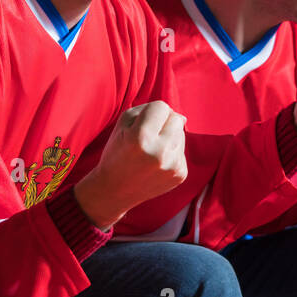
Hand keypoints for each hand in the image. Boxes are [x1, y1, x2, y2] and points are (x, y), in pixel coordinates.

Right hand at [74, 101, 187, 228]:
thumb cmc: (117, 152)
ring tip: (151, 151)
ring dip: (169, 137)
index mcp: (141, 137)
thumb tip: (182, 117)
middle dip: (164, 123)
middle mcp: (159, 152)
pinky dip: (172, 153)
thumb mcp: (123, 124)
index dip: (151, 111)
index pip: (161, 106)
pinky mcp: (180, 174)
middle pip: (176, 119)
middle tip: (148, 136)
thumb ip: (150, 109)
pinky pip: (182, 151)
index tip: (141, 123)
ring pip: (181, 134)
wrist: (113, 190)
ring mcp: (172, 165)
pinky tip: (156, 163)